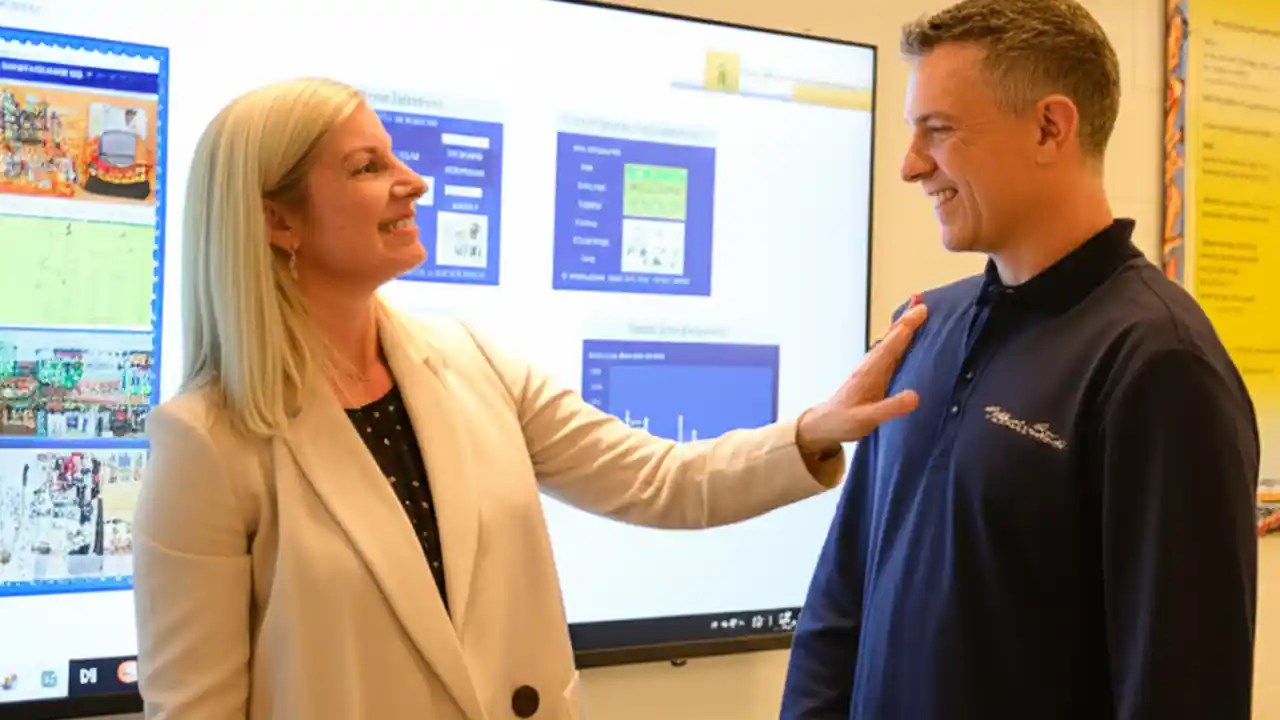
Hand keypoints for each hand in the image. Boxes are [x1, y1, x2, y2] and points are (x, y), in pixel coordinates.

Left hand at [796, 301, 927, 457]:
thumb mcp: (867, 419)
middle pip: (891, 338)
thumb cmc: (844, 422)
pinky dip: (898, 339)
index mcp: (870, 372)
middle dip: (906, 321)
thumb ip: (890, 408)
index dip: (906, 328)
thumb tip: (915, 396)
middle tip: (923, 303)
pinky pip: (889, 351)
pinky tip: (904, 336)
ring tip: (916, 312)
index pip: (891, 346)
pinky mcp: (872, 374)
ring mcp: (871, 369)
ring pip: (890, 342)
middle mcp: (871, 366)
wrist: (824, 424)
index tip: (922, 312)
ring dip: (903, 326)